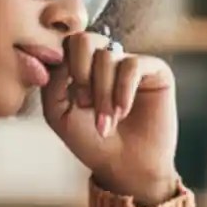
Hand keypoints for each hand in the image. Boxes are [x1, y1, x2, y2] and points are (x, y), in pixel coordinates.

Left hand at [41, 31, 179, 206]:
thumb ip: (52, 80)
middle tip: (84, 104)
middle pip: (84, 39)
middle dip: (81, 74)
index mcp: (80, 66)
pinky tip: (123, 112)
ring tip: (107, 122)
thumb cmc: (92, 142)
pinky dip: (123, 91)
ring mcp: (129, 64)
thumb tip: (60, 54)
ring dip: (103, 94)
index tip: (71, 99)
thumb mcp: (58, 112)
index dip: (64, 67)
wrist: (125, 166)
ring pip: (108, 57)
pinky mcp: (155, 71)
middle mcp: (105, 61)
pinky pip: (133, 65)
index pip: (65, 43)